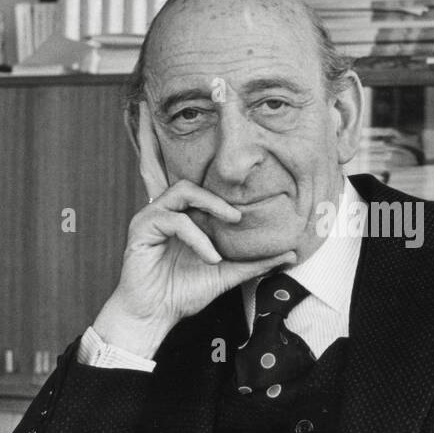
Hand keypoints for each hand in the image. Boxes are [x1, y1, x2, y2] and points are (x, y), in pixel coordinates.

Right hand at [94, 100, 295, 356]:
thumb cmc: (183, 292)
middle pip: (155, 162)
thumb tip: (291, 252)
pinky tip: (210, 256)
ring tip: (233, 221)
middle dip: (151, 135)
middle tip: (170, 116)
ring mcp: (150, 217)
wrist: (156, 316)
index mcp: (180, 212)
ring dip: (211, 204)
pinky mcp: (142, 231)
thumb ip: (255, 261)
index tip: (177, 119)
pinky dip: (197, 236)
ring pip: (182, 190)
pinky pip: (174, 220)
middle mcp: (163, 207)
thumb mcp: (227, 273)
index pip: (180, 174)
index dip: (170, 146)